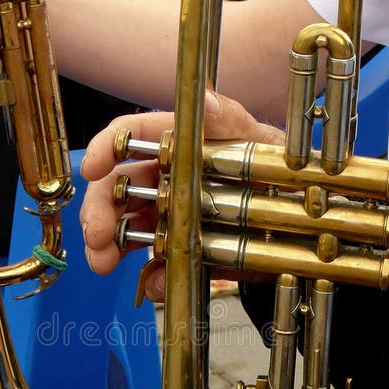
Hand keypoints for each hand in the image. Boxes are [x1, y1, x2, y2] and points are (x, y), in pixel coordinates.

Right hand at [79, 91, 284, 301]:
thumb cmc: (272, 166)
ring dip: (108, 246)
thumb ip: (229, 118)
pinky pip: (156, 265)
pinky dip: (151, 278)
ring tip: (103, 263)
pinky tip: (151, 284)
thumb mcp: (256, 136)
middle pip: (116, 188)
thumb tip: (206, 104)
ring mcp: (166, 215)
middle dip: (99, 210)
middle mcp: (162, 178)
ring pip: (124, 228)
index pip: (128, 137)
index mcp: (174, 144)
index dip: (104, 148)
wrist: (297, 215)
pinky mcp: (178, 250)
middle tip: (97, 234)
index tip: (91, 167)